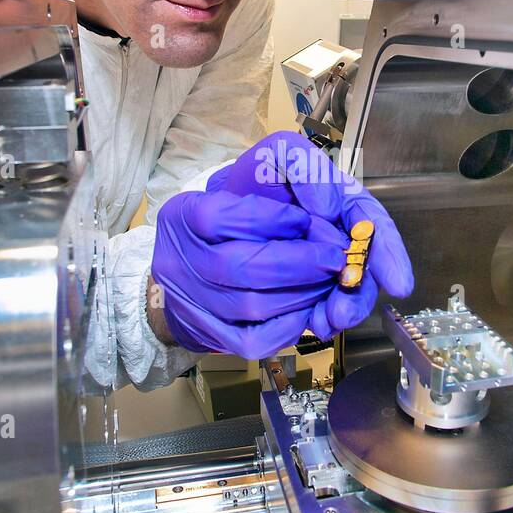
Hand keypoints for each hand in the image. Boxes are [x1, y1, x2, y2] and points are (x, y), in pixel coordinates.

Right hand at [151, 187, 349, 357]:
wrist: (191, 272)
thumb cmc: (230, 222)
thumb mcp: (243, 181)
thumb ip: (282, 173)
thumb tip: (325, 206)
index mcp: (183, 216)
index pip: (224, 216)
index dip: (275, 219)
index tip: (305, 220)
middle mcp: (178, 262)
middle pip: (241, 267)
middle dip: (300, 262)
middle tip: (333, 257)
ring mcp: (191, 304)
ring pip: (253, 306)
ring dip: (303, 293)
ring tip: (327, 279)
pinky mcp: (210, 337)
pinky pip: (255, 339)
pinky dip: (290, 325)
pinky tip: (308, 307)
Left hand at [207, 131, 413, 339]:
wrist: (219, 207)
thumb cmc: (255, 179)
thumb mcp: (279, 155)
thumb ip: (308, 169)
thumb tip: (327, 209)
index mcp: (344, 206)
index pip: (375, 229)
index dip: (388, 256)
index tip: (397, 283)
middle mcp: (338, 242)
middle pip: (361, 274)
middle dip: (357, 295)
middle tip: (344, 309)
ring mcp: (317, 272)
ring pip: (336, 300)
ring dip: (334, 311)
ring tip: (323, 320)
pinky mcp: (288, 299)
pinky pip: (296, 319)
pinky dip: (299, 324)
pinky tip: (300, 324)